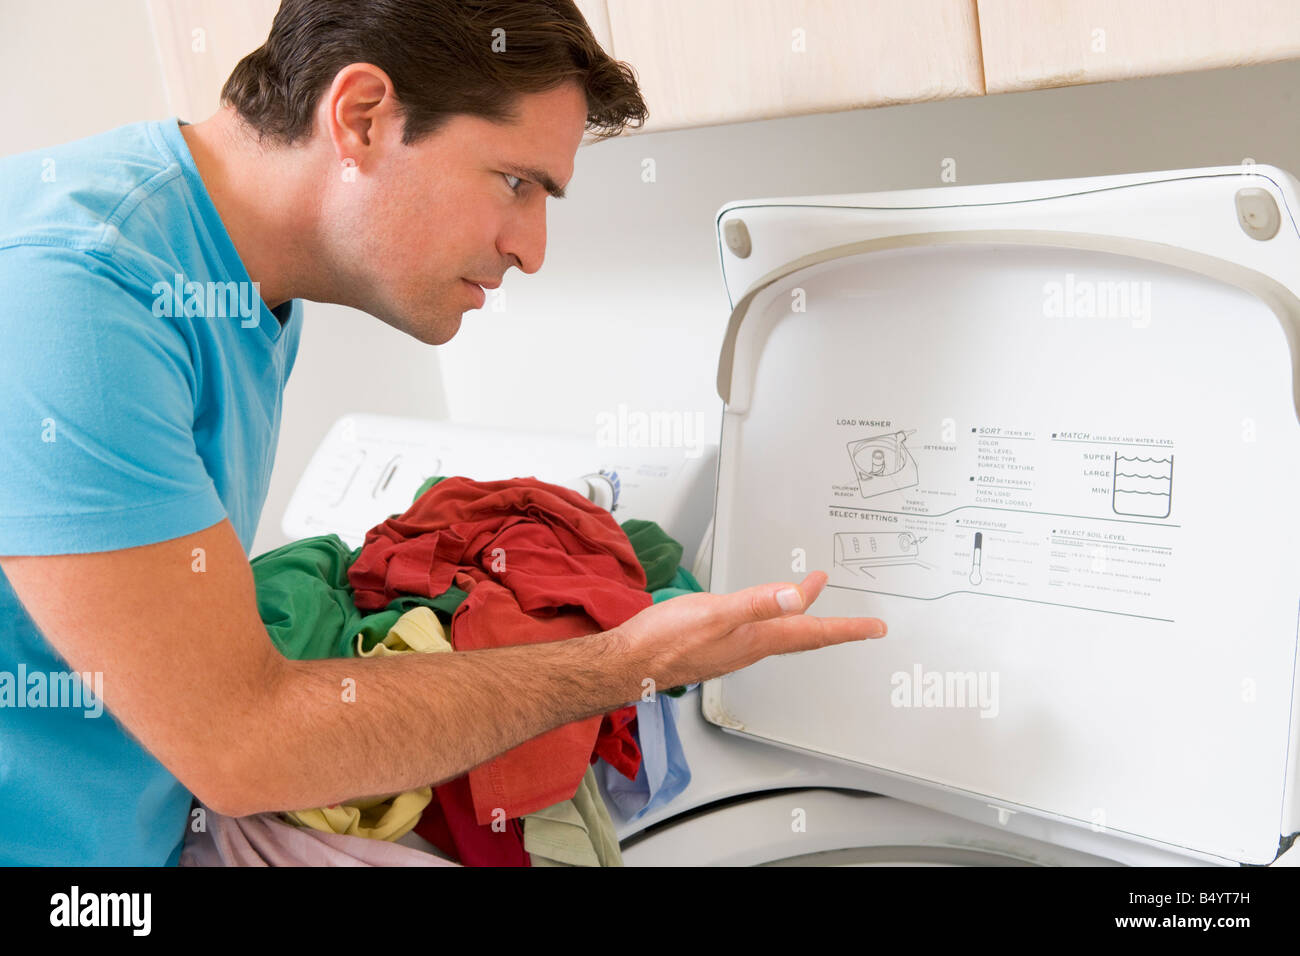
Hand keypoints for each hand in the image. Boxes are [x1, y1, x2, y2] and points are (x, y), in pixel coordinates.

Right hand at [614, 570, 885, 689]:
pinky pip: (757, 634)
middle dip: (831, 622)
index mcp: (757, 638)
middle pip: (801, 634)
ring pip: (779, 634)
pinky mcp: (714, 645)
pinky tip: (762, 614)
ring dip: (802, 618)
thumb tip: (796, 596)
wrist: (628, 662)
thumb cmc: (665, 641)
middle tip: (858, 620)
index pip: (814, 632)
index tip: (876, 628)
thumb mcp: (715, 614)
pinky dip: (772, 620)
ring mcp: (732, 648)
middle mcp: (750, 647)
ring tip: (811, 598)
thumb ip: (757, 604)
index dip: (848, 628)